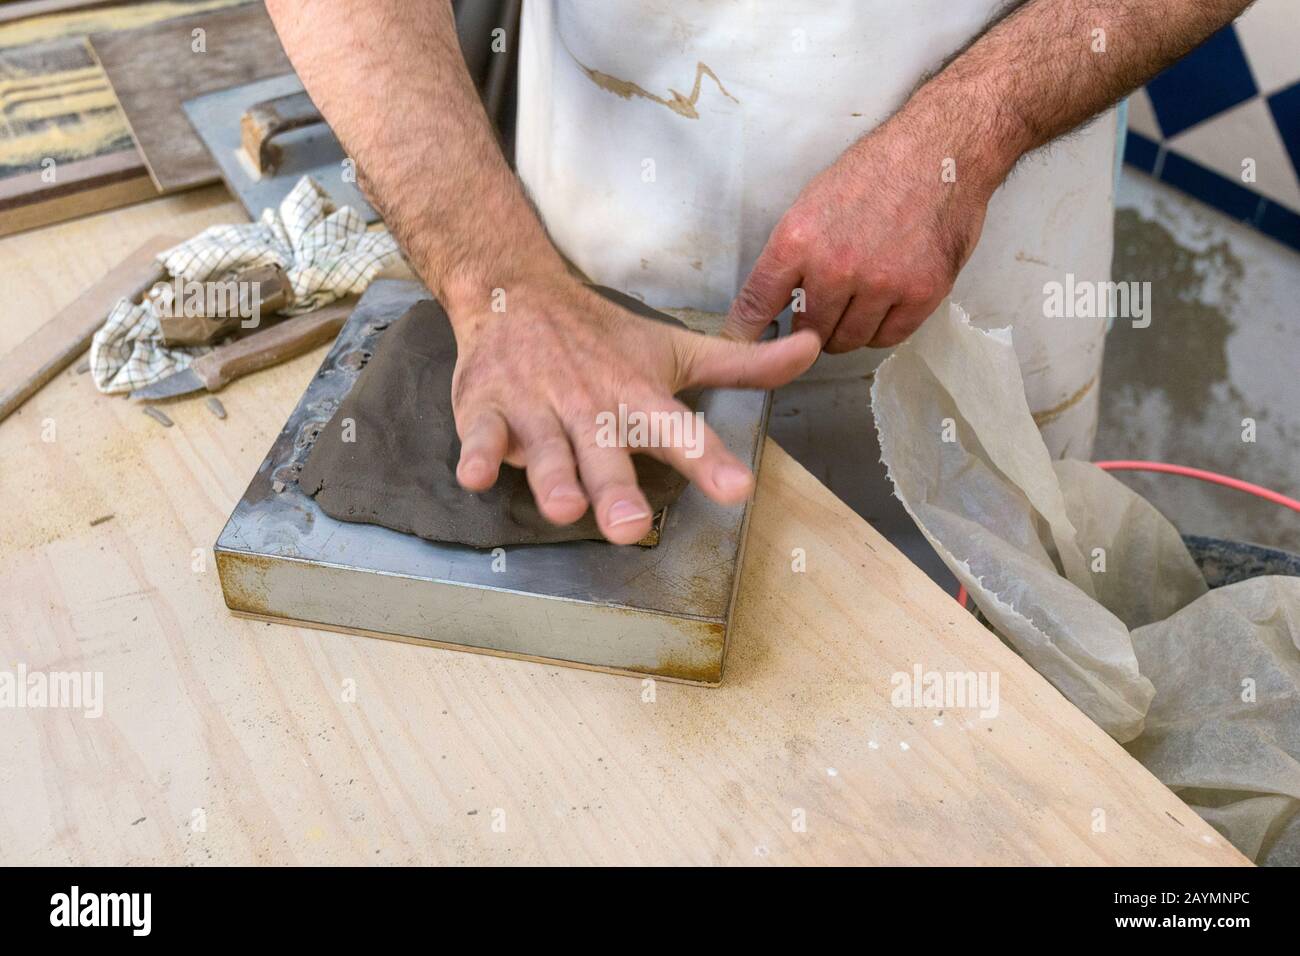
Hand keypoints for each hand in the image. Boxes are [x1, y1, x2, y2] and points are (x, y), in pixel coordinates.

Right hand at [447, 273, 820, 543]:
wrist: (518, 292)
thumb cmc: (603, 337)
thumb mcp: (675, 350)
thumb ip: (742, 365)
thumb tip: (813, 348)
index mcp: (639, 396)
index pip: (680, 431)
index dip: (709, 460)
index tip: (735, 488)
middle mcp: (591, 405)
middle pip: (607, 453)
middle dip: (618, 490)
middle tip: (632, 526)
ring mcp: (538, 407)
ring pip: (546, 449)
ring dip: (553, 476)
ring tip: (565, 508)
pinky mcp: (488, 408)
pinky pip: (481, 435)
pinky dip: (477, 453)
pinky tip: (475, 474)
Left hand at [724, 118, 995, 350]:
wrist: (940, 151)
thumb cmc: (876, 171)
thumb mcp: (813, 202)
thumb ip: (792, 255)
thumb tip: (774, 301)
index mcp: (799, 240)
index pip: (757, 302)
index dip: (745, 332)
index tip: (742, 344)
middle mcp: (835, 267)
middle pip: (808, 332)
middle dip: (812, 327)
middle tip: (824, 311)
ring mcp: (880, 284)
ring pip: (848, 340)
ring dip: (848, 330)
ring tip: (859, 301)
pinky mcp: (921, 294)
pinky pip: (887, 337)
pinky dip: (882, 328)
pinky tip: (885, 303)